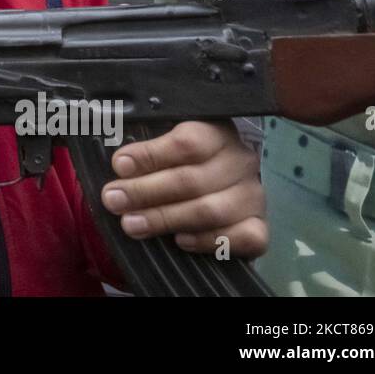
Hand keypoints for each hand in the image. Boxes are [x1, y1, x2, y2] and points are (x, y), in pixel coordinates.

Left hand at [101, 120, 266, 258]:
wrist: (218, 188)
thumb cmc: (181, 162)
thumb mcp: (165, 146)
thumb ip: (145, 152)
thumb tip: (120, 164)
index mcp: (217, 133)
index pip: (187, 142)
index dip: (151, 155)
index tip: (119, 166)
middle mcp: (241, 162)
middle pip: (192, 179)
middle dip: (146, 192)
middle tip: (114, 200)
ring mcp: (253, 196)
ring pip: (211, 210)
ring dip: (165, 219)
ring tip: (131, 224)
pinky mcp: (260, 227)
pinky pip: (240, 238)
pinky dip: (207, 241)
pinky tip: (180, 240)